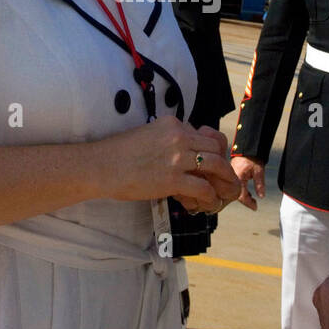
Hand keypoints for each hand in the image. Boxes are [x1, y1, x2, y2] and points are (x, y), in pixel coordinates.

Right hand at [104, 117, 241, 214]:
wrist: (102, 166)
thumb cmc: (118, 154)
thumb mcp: (147, 135)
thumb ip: (167, 140)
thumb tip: (181, 155)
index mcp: (173, 124)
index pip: (203, 134)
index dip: (211, 150)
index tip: (211, 163)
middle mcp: (179, 137)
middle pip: (216, 147)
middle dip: (224, 163)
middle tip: (225, 178)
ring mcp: (178, 158)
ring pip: (217, 165)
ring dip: (225, 180)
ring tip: (226, 192)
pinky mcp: (174, 179)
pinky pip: (204, 188)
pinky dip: (211, 197)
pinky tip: (209, 204)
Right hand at [229, 154, 264, 210]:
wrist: (247, 147)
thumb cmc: (253, 157)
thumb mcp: (259, 171)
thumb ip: (260, 184)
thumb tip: (261, 196)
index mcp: (238, 177)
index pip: (241, 196)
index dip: (249, 203)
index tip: (255, 207)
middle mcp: (232, 177)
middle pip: (236, 195)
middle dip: (245, 201)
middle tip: (254, 204)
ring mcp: (230, 176)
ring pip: (234, 191)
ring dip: (243, 196)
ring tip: (252, 199)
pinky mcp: (231, 174)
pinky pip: (233, 185)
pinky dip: (240, 190)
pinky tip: (247, 192)